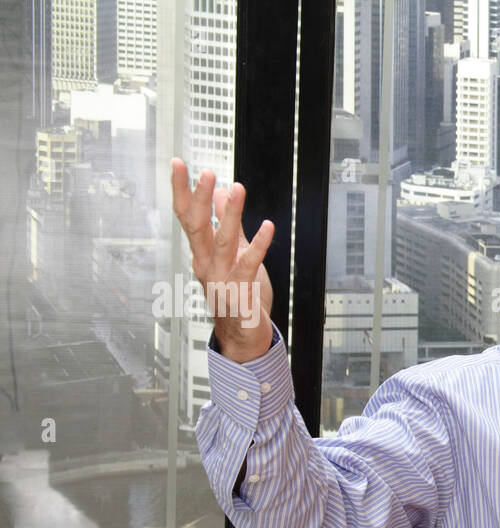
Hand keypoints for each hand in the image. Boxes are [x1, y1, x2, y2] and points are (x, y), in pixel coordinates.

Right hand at [170, 157, 274, 362]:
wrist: (243, 338)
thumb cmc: (239, 295)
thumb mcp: (233, 254)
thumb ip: (227, 224)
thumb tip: (220, 192)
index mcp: (202, 253)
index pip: (187, 216)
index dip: (182, 190)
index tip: (178, 163)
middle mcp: (206, 265)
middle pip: (197, 227)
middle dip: (198, 198)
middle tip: (205, 172)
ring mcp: (220, 280)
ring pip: (223, 243)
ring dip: (230, 215)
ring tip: (237, 189)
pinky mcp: (240, 294)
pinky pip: (249, 266)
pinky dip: (259, 246)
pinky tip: (268, 226)